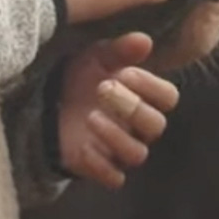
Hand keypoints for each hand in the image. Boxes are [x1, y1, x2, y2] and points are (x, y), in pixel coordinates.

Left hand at [57, 32, 178, 188]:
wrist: (49, 101)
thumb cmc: (83, 75)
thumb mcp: (98, 57)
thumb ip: (121, 50)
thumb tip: (146, 40)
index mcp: (143, 96)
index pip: (168, 97)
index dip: (152, 86)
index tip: (126, 73)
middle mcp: (138, 126)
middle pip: (155, 125)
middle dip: (131, 107)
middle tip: (103, 89)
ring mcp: (121, 149)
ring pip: (137, 154)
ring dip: (115, 135)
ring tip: (91, 116)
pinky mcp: (101, 168)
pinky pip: (114, 178)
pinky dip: (100, 164)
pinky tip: (84, 145)